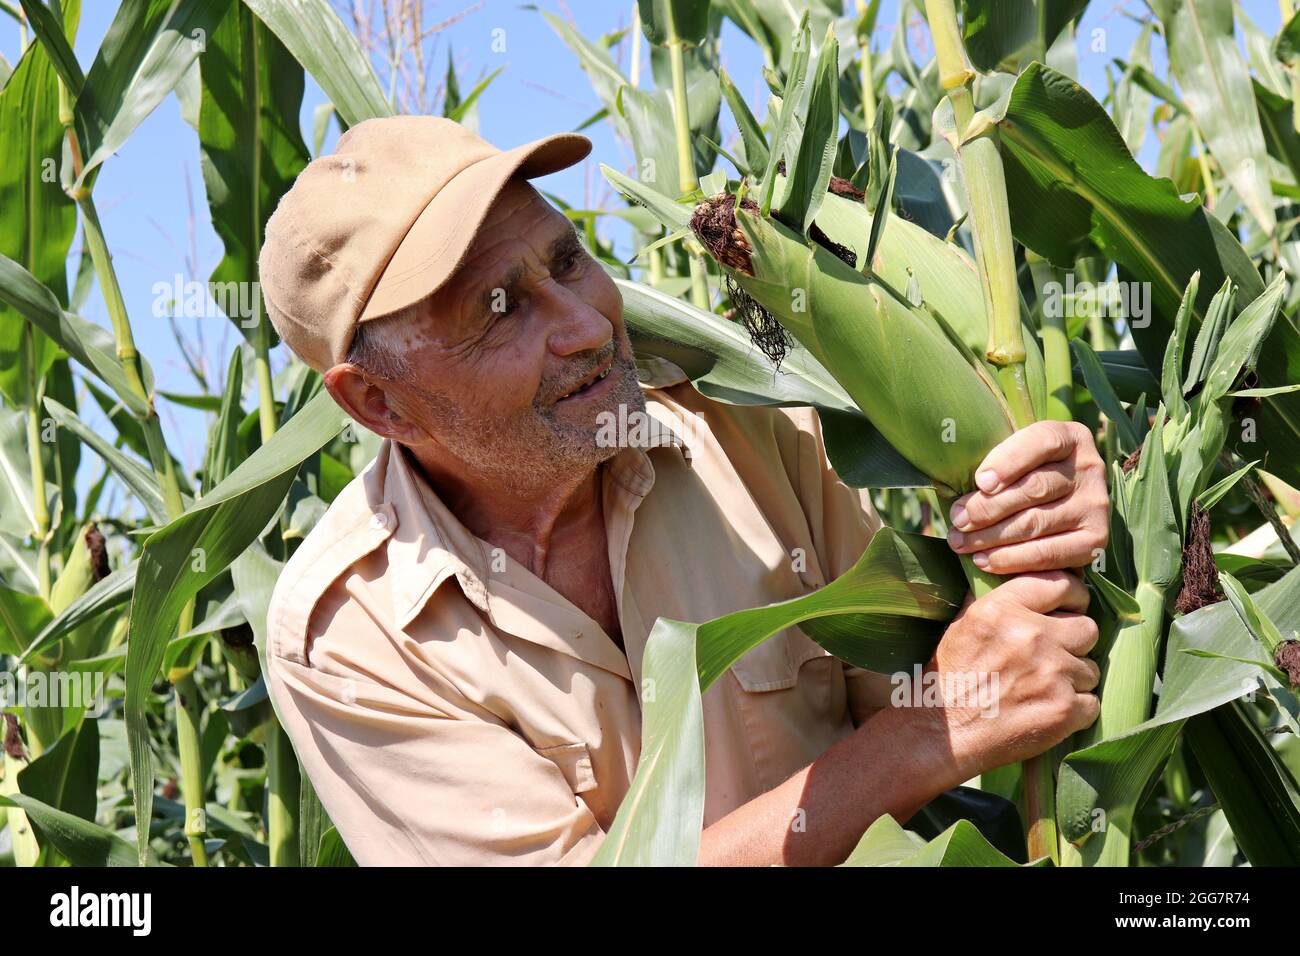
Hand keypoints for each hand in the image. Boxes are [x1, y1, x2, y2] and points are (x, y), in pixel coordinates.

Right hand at [923, 572, 1100, 775]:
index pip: (1062, 584)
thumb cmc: (948, 679)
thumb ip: (994, 601)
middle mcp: (1031, 635)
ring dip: (1073, 680)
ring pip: (1091, 668)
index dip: (1072, 597)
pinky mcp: (1064, 708)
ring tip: (1042, 690)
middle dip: (1074, 644)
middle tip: (1052, 659)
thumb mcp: (962, 626)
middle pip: (1087, 627)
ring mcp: (1052, 672)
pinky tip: (1047, 711)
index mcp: (1003, 609)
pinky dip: (1074, 710)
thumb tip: (1015, 578)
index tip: (1068, 610)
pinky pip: (1092, 702)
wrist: (943, 734)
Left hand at [945, 420, 1108, 573]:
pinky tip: (983, 560)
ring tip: (960, 542)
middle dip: (987, 507)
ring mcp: (1096, 506)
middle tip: (957, 519)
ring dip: (991, 537)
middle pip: (1034, 487)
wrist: (1057, 510)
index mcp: (1071, 437)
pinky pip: (1048, 554)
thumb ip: (996, 464)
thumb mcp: (1013, 459)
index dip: (1010, 460)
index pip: (1043, 441)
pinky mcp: (1096, 541)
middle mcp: (1091, 469)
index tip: (980, 482)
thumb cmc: (1020, 478)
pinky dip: (1011, 560)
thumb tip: (964, 487)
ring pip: (1036, 523)